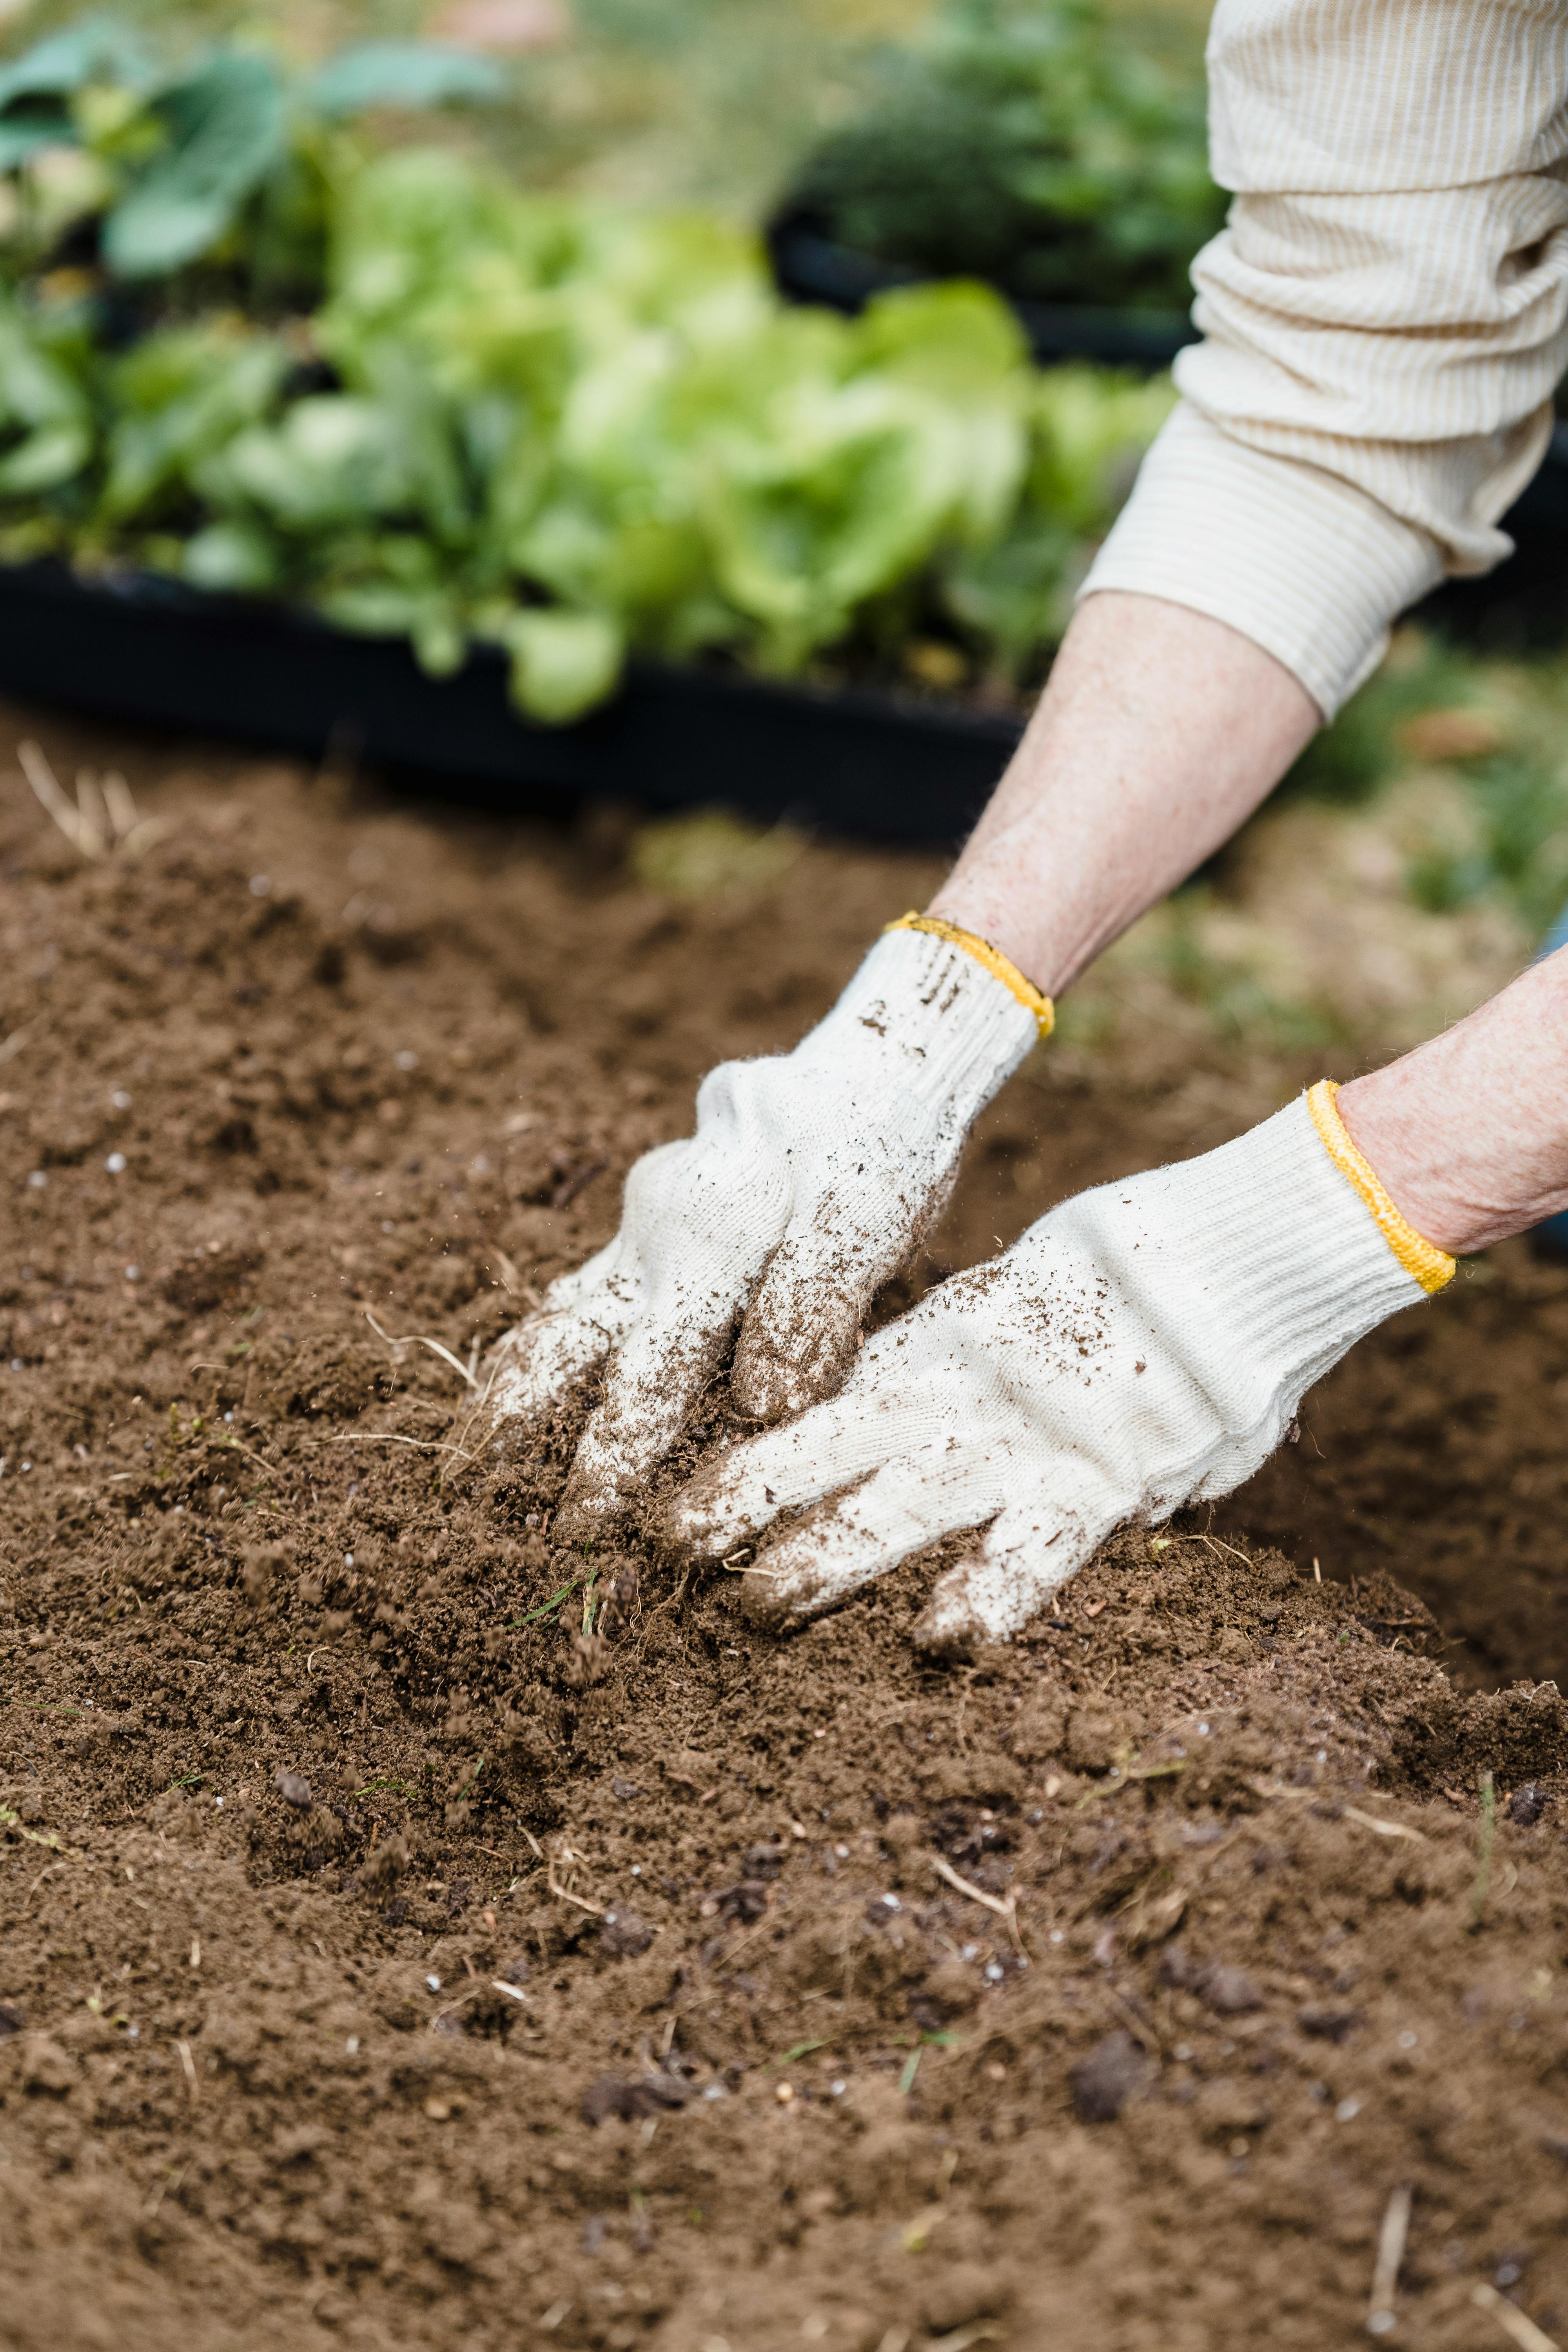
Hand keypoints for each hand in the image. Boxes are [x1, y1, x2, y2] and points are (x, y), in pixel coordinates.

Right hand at [484, 923, 1043, 1533]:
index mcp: (705, 1238)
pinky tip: (520, 1403)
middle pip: (563, 1344)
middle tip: (482, 1507)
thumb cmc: (881, 1150)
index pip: (647, 1372)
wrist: (871, 1072)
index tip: (587, 1526)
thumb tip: (758, 1407)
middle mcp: (652, 1236)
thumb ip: (812, 1308)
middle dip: (519, 1431)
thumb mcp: (868, 1219)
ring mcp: (641, 1231)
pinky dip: (548, 1355)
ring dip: (511, 1394)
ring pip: (556, 1320)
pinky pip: (582, 1299)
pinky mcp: (650, 1233)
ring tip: (468, 1468)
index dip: (615, 1456)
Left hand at [664, 1087, 1449, 1652]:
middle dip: (748, 1501)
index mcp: (943, 1350)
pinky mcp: (1102, 1482)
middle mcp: (964, 1396)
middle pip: (831, 1451)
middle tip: (664, 1550)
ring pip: (903, 1502)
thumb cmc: (1139, 1278)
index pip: (823, 1406)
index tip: (674, 1491)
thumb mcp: (1025, 1306)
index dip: (749, 1450)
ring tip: (754, 1605)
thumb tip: (927, 1408)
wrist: (1241, 1251)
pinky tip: (936, 1643)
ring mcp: (1027, 1442)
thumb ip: (977, 1365)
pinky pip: (1035, 1551)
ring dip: (827, 1557)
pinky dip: (987, 1595)